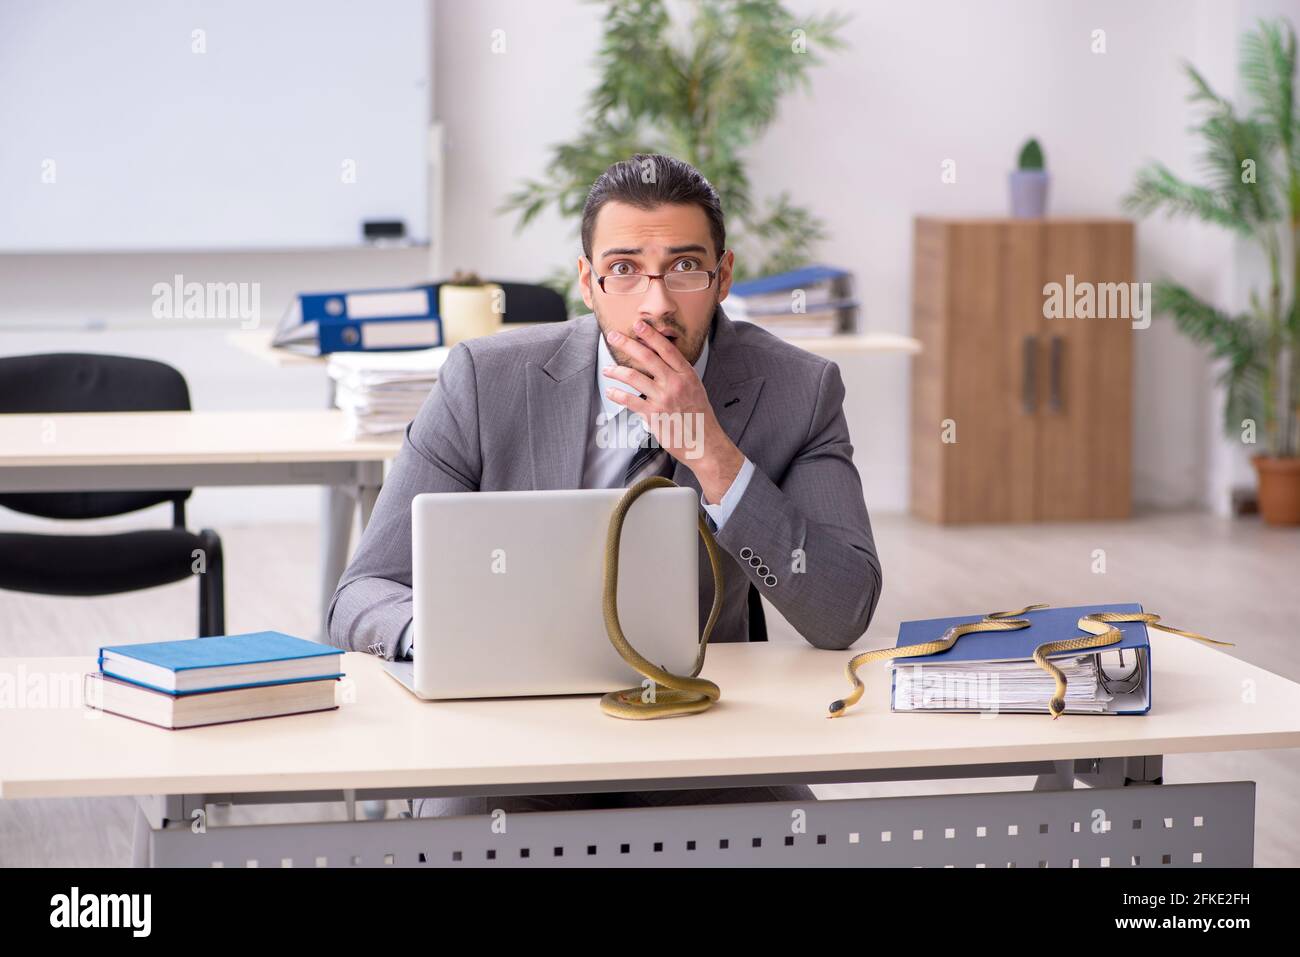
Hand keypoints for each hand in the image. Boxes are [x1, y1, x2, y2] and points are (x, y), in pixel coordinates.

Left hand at [603, 319, 743, 503]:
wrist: (704, 442)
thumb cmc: (699, 415)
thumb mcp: (695, 388)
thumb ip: (678, 373)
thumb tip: (659, 359)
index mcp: (686, 374)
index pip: (666, 349)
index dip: (651, 335)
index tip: (638, 325)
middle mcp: (675, 383)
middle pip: (647, 357)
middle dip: (627, 344)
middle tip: (613, 336)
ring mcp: (663, 399)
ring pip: (634, 377)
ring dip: (616, 371)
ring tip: (607, 369)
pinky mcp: (654, 415)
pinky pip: (630, 401)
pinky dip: (617, 395)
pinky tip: (610, 391)